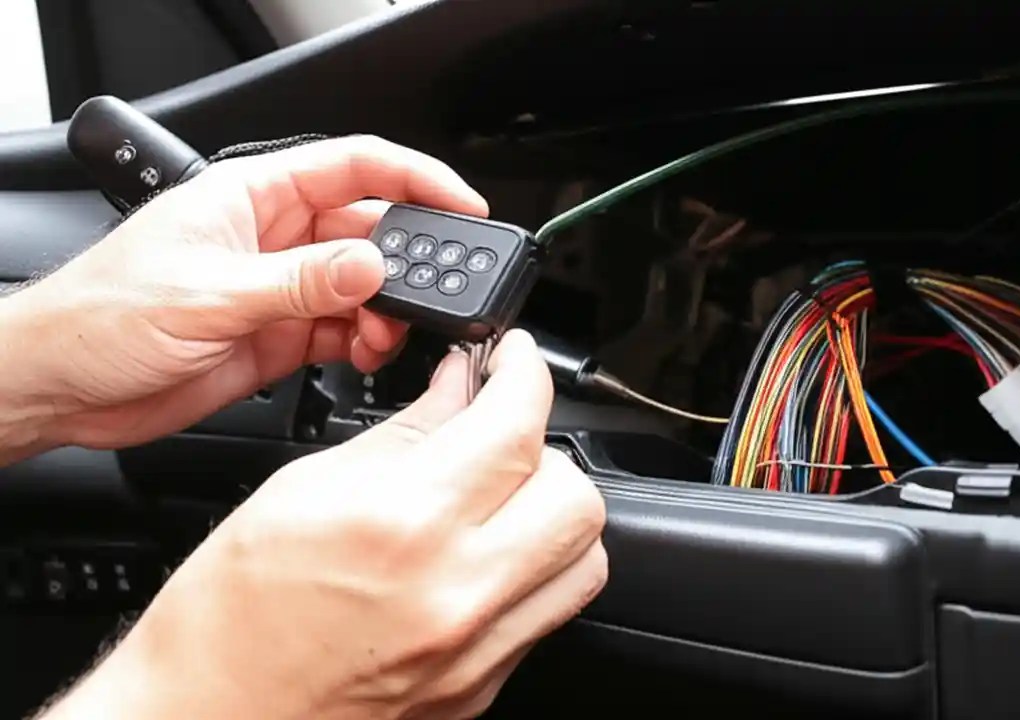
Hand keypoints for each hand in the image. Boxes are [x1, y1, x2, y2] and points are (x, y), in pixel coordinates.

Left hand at [0, 136, 486, 454]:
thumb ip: (299, 282)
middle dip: (407, 259)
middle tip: (433, 290)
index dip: (415, 178)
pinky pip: (344, 329)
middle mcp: (274, 237)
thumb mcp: (209, 292)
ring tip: (385, 333)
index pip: (354, 167)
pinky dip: (365, 343)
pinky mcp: (278, 335)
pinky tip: (364, 352)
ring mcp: (279, 287)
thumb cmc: (101, 316)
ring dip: (386, 310)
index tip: (463, 205)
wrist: (60, 387)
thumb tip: (370, 266)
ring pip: (362, 286)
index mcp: (253, 196)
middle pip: (368, 230)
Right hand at [43, 331, 608, 719]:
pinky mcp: (482, 685)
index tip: (513, 360)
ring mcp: (476, 648)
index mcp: (402, 525)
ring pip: (582, 556)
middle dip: (545, 446)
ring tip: (500, 498)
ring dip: (552, 511)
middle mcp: (455, 591)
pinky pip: (548, 610)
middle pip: (575, 494)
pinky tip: (485, 554)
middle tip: (502, 433)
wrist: (207, 719)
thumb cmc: (227, 619)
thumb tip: (458, 387)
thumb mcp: (300, 491)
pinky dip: (533, 569)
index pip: (515, 425)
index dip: (524, 373)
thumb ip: (402, 434)